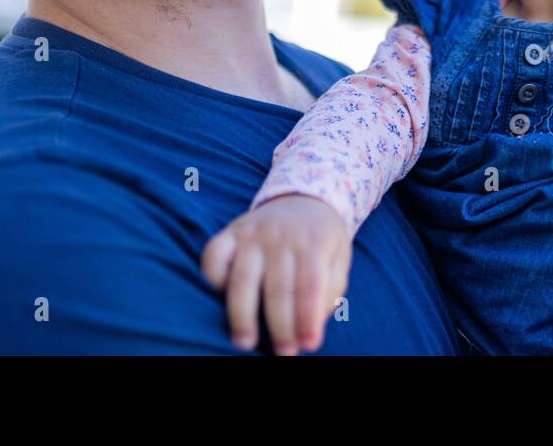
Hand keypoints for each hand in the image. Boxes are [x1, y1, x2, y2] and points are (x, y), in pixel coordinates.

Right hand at [201, 194, 351, 354]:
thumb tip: (313, 323)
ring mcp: (252, 233)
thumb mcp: (339, 257)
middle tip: (283, 353)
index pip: (310, 286)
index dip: (308, 318)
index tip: (308, 345)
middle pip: (278, 288)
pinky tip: (221, 299)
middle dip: (280, 326)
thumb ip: (331, 289)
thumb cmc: (321, 239)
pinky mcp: (230, 232)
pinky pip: (213, 256)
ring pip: (243, 278)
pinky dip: (213, 278)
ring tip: (244, 343)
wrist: (303, 199)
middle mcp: (281, 236)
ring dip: (243, 315)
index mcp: (314, 242)